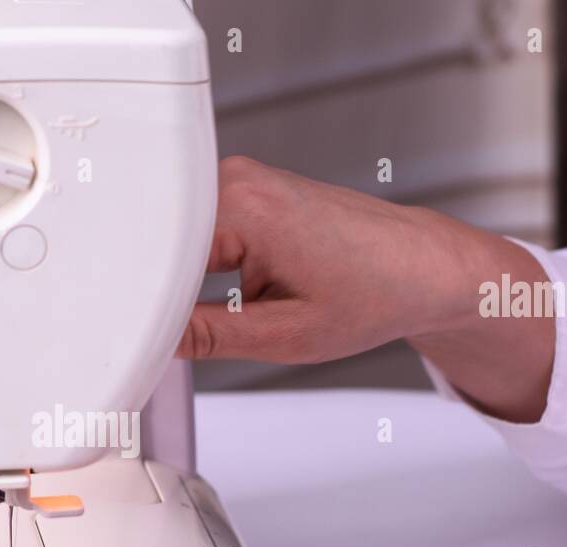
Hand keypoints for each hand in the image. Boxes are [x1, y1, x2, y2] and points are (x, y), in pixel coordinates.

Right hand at [181, 156, 554, 422]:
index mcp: (243, 205)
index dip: (146, 308)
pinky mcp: (248, 193)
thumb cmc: (378, 292)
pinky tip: (227, 297)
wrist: (425, 268)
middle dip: (159, 294)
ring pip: (177, 242)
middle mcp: (237, 180)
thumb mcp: (286, 335)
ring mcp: (241, 181)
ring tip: (212, 316)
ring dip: (181, 283)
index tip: (140, 345)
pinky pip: (199, 235)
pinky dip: (201, 271)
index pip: (160, 260)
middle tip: (166, 343)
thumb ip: (210, 337)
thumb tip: (158, 342)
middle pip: (162, 244)